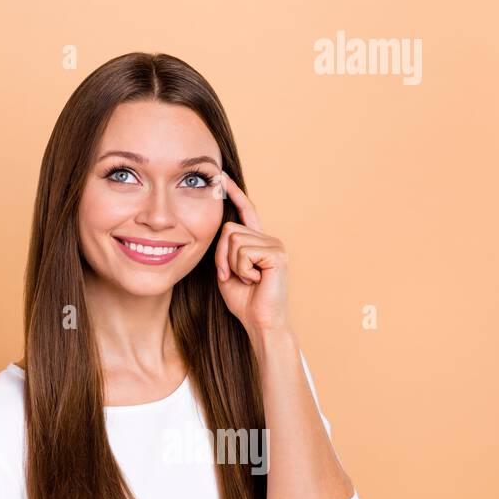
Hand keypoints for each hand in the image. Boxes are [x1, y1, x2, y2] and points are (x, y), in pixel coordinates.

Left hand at [212, 172, 291, 335]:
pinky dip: (241, 269)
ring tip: (246, 280)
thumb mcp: (226, 269)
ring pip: (233, 239)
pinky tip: (255, 280)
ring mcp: (275, 245)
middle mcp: (269, 239)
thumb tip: (221, 229)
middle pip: (228, 228)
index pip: (245, 211)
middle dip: (221, 255)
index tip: (221, 176)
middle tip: (233, 276)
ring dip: (231, 264)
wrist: (260, 322)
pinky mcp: (277, 254)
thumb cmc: (243, 300)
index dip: (234, 193)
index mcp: (257, 242)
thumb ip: (224, 248)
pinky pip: (243, 252)